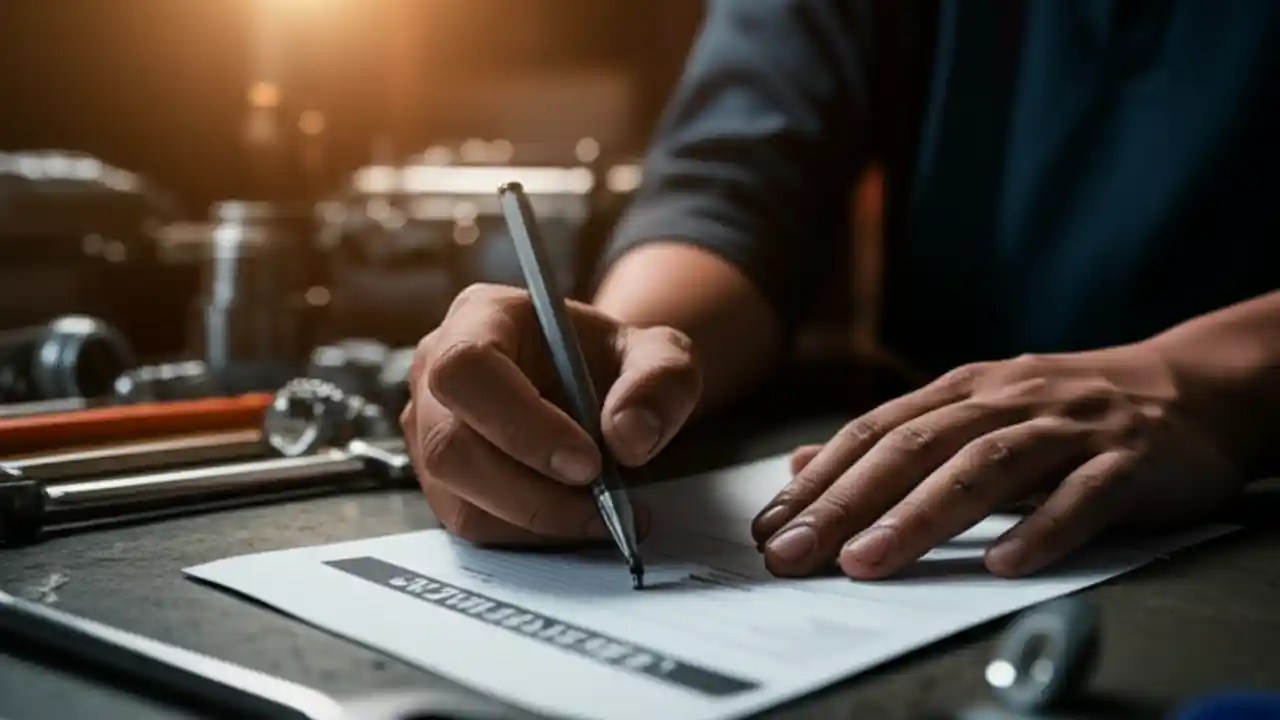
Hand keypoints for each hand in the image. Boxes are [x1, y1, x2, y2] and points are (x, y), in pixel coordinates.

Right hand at [402, 284, 701, 544]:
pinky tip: (578, 522)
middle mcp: (436, 371)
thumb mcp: (661, 355)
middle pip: (451, 447)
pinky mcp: (442, 482)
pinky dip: (530, 537)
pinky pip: (472, 525)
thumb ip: (659, 381)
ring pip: (459, 499)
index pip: (467, 369)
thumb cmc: (615, 363)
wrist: (599, 390)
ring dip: (537, 523)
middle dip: (532, 492)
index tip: (588, 462)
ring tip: (603, 515)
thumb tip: (629, 437)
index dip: (519, 423)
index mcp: (480, 318)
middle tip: (603, 504)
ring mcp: (428, 432)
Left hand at [751, 344, 1243, 578]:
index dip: (819, 479)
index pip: (875, 432)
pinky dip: (1042, 528)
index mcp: (964, 391)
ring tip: (868, 561)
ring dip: (921, 516)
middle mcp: (1007, 400)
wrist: (1191, 388)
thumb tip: (804, 462)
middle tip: (794, 550)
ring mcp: (1069, 427)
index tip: (770, 527)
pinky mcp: (1130, 460)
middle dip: (846, 502)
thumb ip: (895, 439)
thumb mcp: (976, 412)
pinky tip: (1003, 564)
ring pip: (986, 468)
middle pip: (915, 449)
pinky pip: (1083, 496)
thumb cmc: (1065, 411)